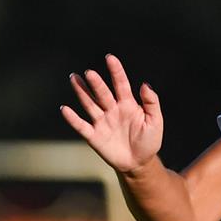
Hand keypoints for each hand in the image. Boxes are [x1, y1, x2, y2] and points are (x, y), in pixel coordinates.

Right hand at [61, 54, 162, 175]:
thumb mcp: (155, 121)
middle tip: (90, 73)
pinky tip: (64, 109)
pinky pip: (82, 126)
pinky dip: (72, 118)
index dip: (116, 71)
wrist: (139, 162)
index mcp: (127, 104)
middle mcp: (112, 109)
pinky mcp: (94, 136)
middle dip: (96, 83)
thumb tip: (145, 84)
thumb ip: (152, 103)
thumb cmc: (149, 140)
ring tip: (74, 78)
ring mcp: (102, 122)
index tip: (110, 58)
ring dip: (82, 92)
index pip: (121, 84)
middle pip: (102, 93)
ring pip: (90, 104)